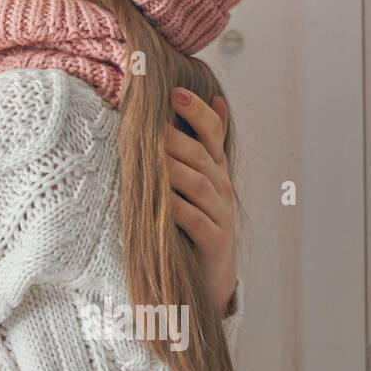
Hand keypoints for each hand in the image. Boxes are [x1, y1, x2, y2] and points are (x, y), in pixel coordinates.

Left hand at [168, 88, 237, 315]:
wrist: (210, 278)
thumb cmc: (195, 222)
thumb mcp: (197, 181)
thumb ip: (199, 146)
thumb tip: (213, 100)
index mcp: (215, 169)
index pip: (212, 132)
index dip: (196, 111)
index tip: (174, 92)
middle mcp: (221, 188)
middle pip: (199, 155)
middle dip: (174, 137)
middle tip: (148, 123)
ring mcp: (220, 215)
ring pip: (197, 184)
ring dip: (172, 169)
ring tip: (149, 156)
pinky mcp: (214, 242)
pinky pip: (193, 219)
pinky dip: (176, 208)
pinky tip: (159, 200)